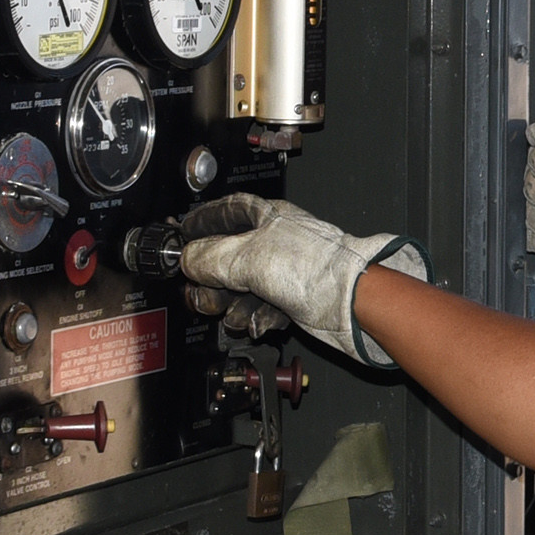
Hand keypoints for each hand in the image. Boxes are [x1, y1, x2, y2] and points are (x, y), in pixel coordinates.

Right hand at [175, 194, 428, 368]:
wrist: (351, 302)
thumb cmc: (313, 269)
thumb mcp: (247, 258)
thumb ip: (210, 258)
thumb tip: (187, 259)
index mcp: (266, 217)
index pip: (226, 211)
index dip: (202, 222)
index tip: (183, 235)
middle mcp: (275, 241)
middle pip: (228, 257)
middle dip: (213, 280)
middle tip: (204, 295)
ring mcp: (285, 271)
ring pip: (243, 288)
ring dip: (234, 305)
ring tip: (236, 314)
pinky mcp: (294, 298)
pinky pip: (263, 307)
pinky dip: (258, 317)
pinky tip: (259, 322)